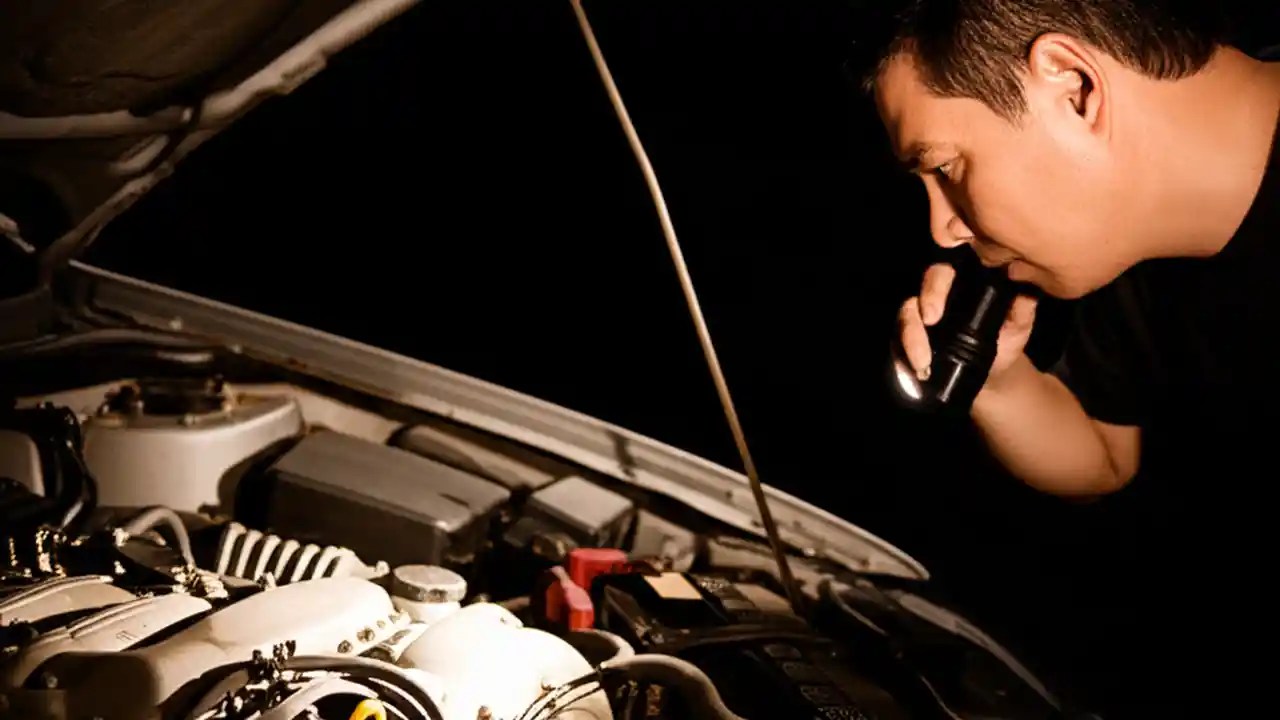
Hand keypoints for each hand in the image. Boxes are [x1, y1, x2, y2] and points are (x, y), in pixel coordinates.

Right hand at [897, 263, 1037, 383]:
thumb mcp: (1018, 327)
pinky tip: (919, 371)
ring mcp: (920, 319)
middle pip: (920, 291)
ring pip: (906, 317)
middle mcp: (937, 297)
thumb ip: (1021, 309)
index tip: (936, 311)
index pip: (943, 273)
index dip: (935, 286)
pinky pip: (899, 342)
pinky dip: (905, 356)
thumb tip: (1027, 290)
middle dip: (921, 307)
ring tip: (923, 363)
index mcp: (961, 285)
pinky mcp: (909, 340)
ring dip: (911, 338)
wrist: (993, 376)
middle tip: (929, 322)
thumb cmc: (1005, 342)